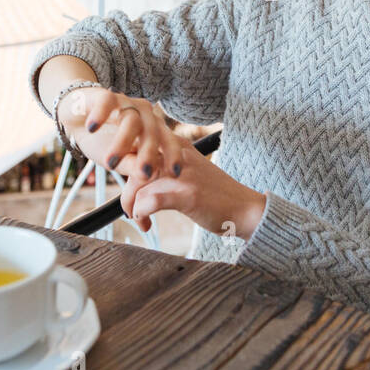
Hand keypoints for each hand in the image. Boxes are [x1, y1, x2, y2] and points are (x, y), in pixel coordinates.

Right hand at [58, 87, 182, 178]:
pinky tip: (92, 127)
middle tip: (145, 173)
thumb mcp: (118, 159)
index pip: (169, 143)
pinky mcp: (106, 95)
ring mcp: (127, 103)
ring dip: (122, 142)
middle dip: (149, 153)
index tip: (175, 173)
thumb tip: (148, 177)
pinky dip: (100, 114)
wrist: (77, 118)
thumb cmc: (102, 141)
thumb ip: (132, 166)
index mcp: (154, 131)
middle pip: (152, 132)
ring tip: (110, 163)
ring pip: (131, 120)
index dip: (173, 156)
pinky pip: (107, 102)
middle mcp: (145, 115)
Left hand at [114, 133, 266, 239]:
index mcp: (177, 145)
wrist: (244, 208)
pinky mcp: (186, 195)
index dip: (124, 167)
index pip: (136, 146)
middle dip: (127, 192)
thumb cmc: (214, 194)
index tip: (129, 188)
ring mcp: (183, 174)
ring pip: (137, 184)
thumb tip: (133, 174)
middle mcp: (178, 155)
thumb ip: (164, 166)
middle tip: (130, 210)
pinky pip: (149, 202)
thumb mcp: (188, 170)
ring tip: (139, 219)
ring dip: (132, 207)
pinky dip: (141, 215)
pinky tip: (146, 224)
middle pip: (132, 166)